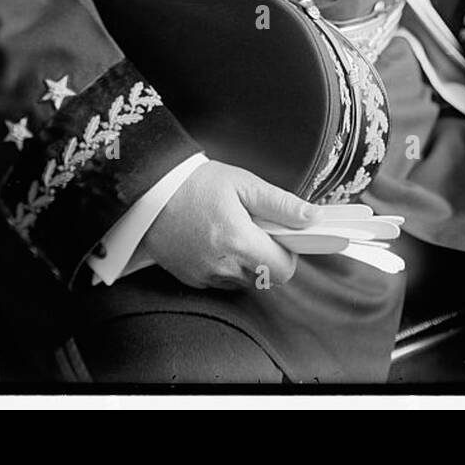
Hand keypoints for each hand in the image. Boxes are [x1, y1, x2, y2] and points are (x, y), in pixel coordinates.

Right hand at [141, 160, 322, 290]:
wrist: (150, 190)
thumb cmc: (197, 182)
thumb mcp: (243, 183)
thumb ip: (281, 204)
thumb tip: (314, 218)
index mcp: (238, 240)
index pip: (283, 270)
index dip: (289, 252)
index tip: (281, 235)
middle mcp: (222, 265)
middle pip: (265, 278)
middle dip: (268, 256)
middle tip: (256, 228)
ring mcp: (205, 275)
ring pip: (244, 282)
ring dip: (247, 263)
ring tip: (233, 231)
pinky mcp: (191, 279)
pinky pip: (222, 282)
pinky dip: (226, 266)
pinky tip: (216, 240)